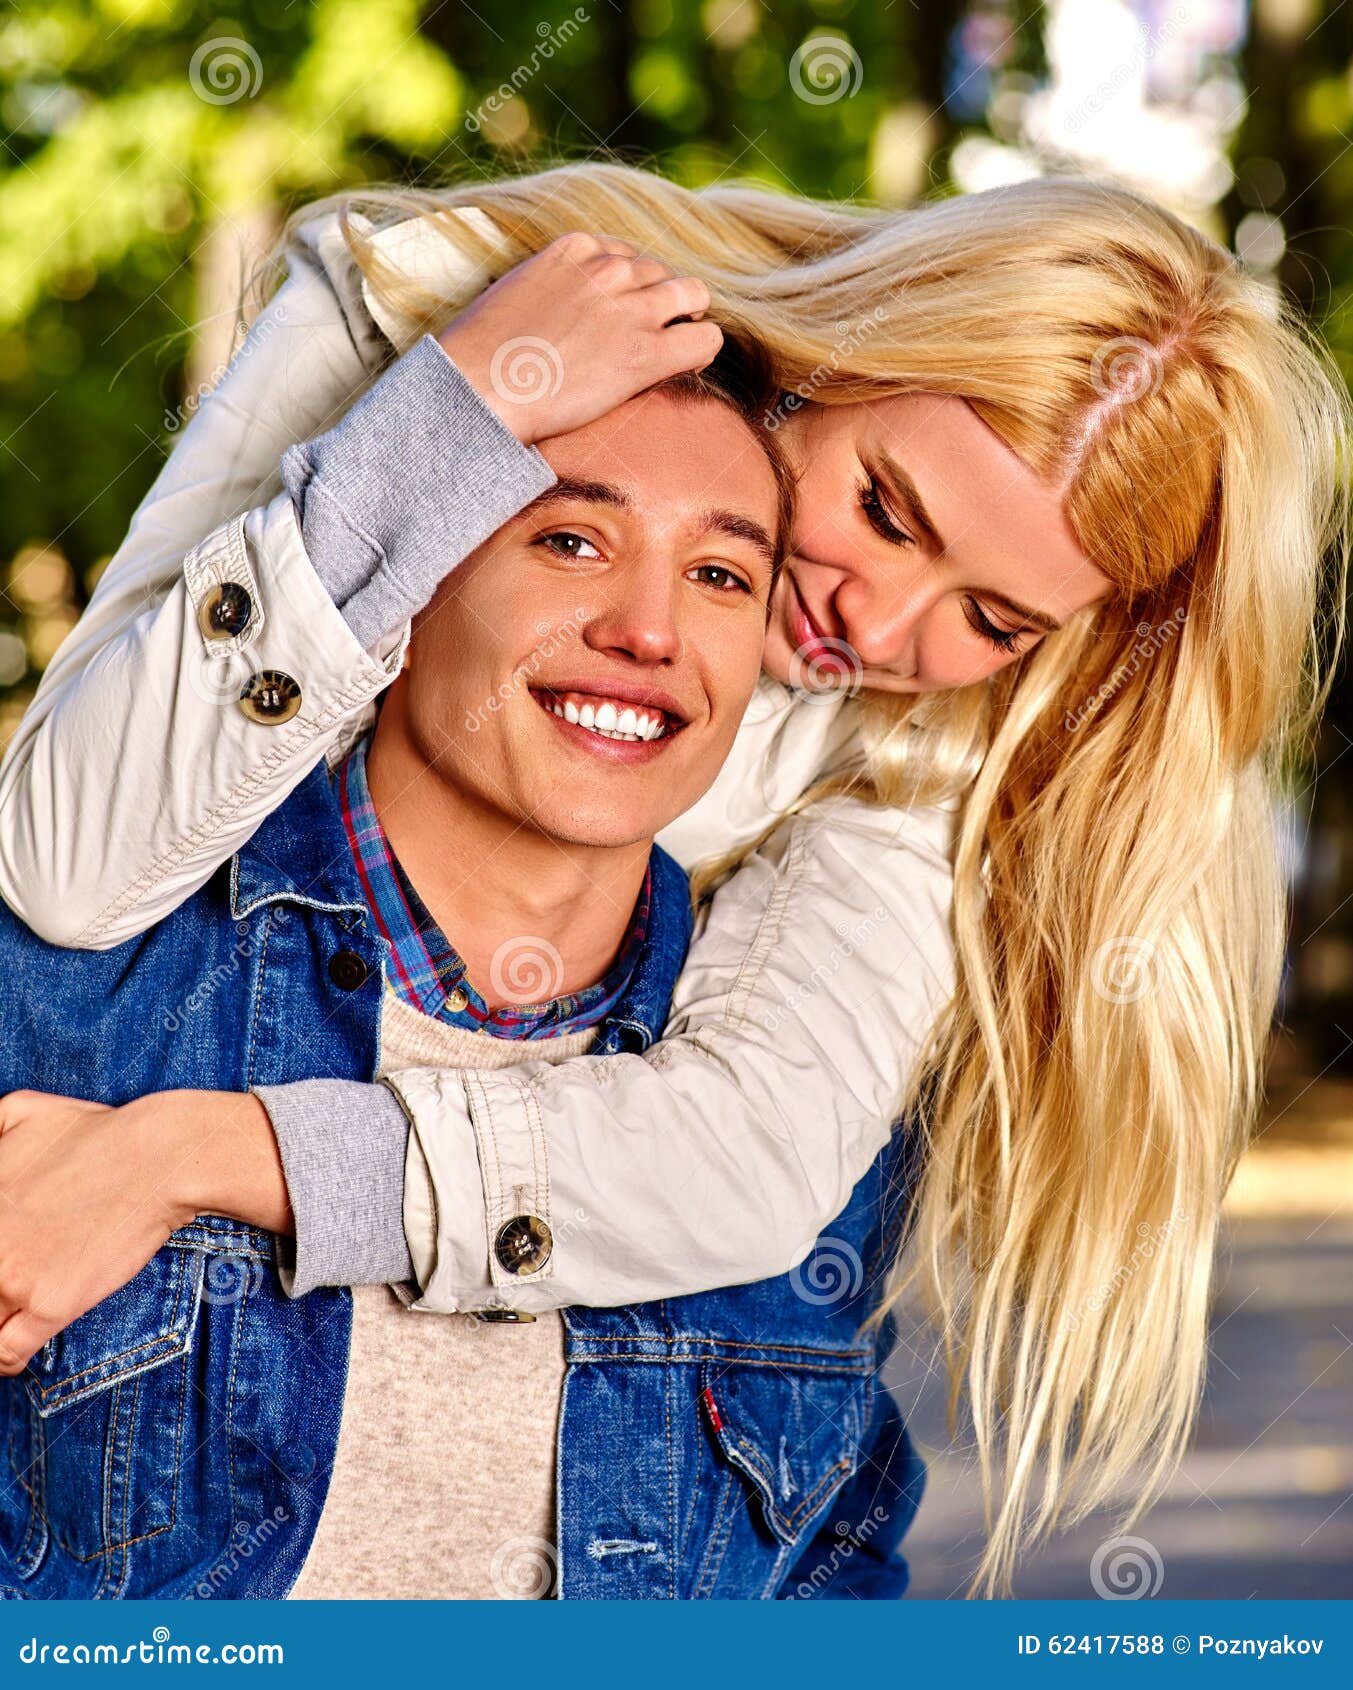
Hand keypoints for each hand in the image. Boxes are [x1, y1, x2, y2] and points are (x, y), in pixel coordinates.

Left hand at [0, 1088, 288, 1373]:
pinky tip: (12, 1350)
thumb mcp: (18, 1108)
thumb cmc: (97, 1131)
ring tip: (15, 1310)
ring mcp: (13, 1277)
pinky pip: (6, 1355)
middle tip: (15, 1277)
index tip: (2, 1258)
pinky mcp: (53, 1305)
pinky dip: (3, 1362)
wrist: (160, 1157)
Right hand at [436, 232, 722, 445]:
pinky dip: (704, 349)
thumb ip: (549, 285)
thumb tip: (559, 309)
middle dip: (659, 301)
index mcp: (576, 248)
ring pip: (694, 295)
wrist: (480, 390)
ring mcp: (632, 309)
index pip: (624, 254)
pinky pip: (706, 339)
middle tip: (648, 334)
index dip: (628, 286)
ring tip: (675, 346)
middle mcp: (610, 270)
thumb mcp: (515, 292)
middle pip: (661, 272)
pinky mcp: (648, 354)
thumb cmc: (480, 354)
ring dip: (688, 318)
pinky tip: (689, 363)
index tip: (619, 312)